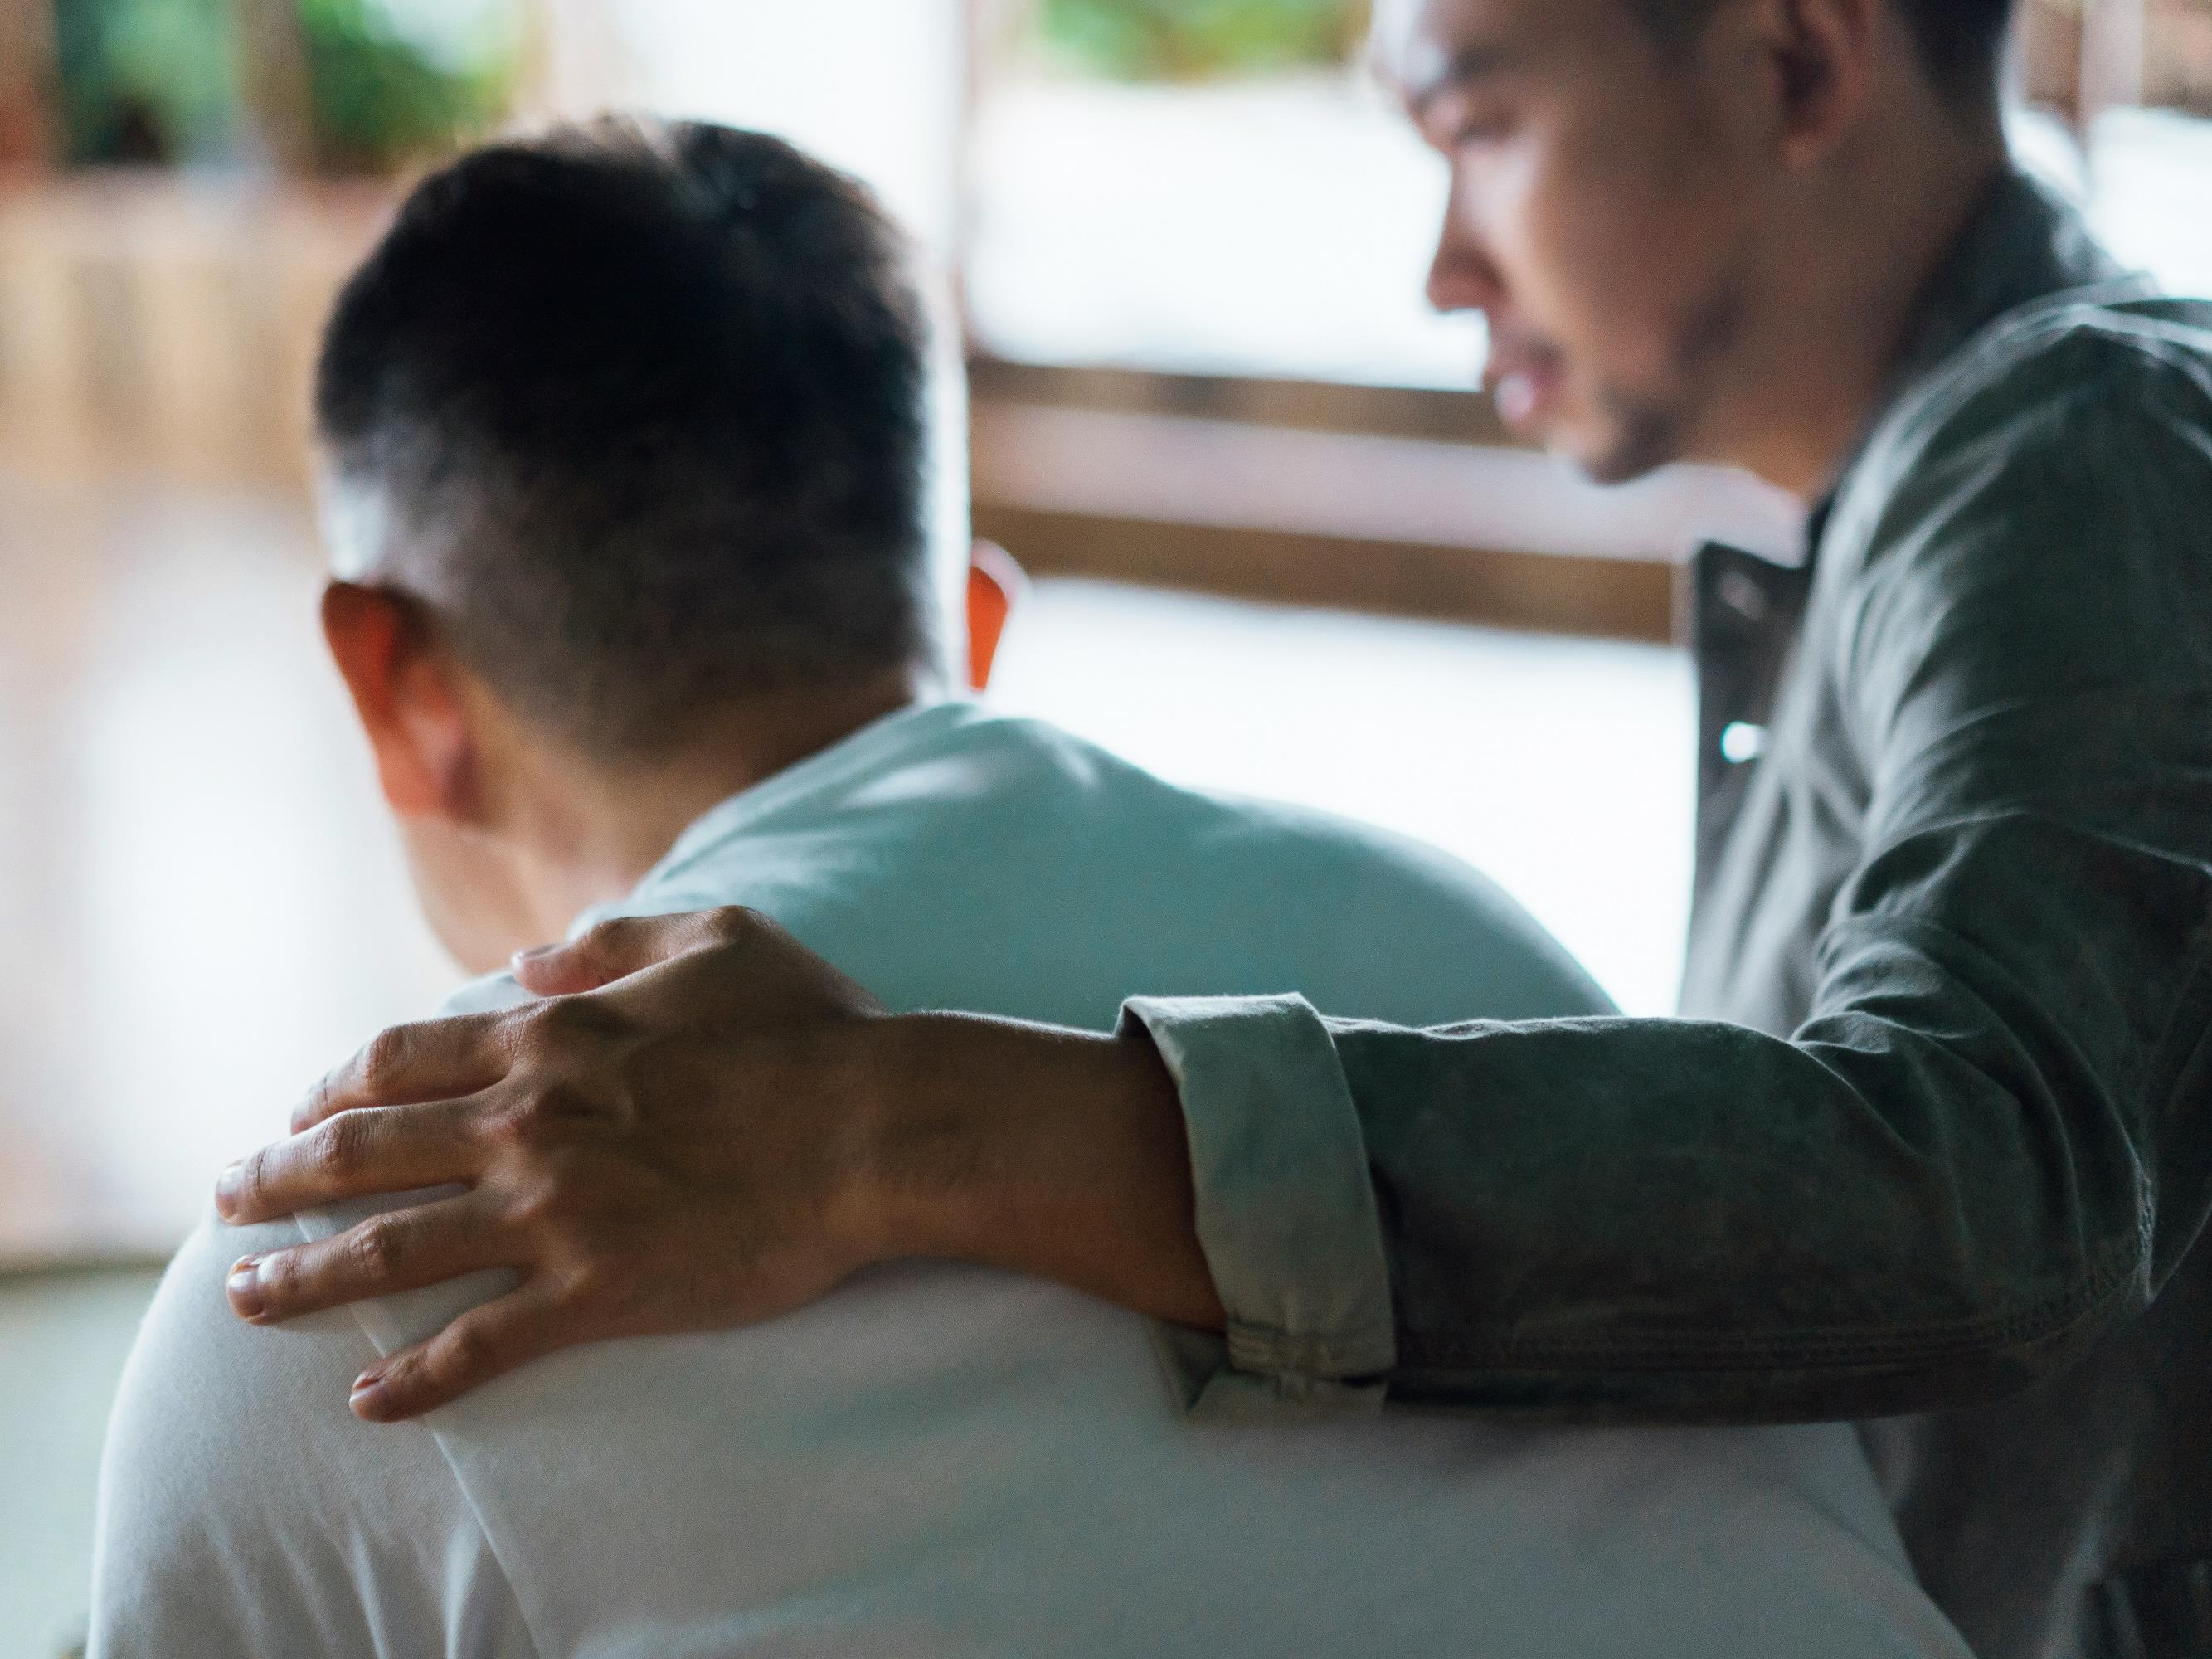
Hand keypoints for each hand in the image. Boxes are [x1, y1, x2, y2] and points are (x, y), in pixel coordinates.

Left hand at [217, 909, 899, 1418]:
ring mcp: (557, 1212)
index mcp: (551, 1037)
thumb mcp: (719, 938)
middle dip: (278, 1176)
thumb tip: (531, 956)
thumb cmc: (811, 1029)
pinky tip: (368, 1401)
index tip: (299, 1110)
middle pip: (361, 1151)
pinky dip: (416, 1377)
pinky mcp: (599, 1290)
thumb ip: (614, 940)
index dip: (332, 1086)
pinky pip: (481, 1343)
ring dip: (304, 1276)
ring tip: (244, 1298)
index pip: (398, 1061)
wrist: (878, 1128)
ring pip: (392, 1250)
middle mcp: (528, 1122)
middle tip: (228, 1200)